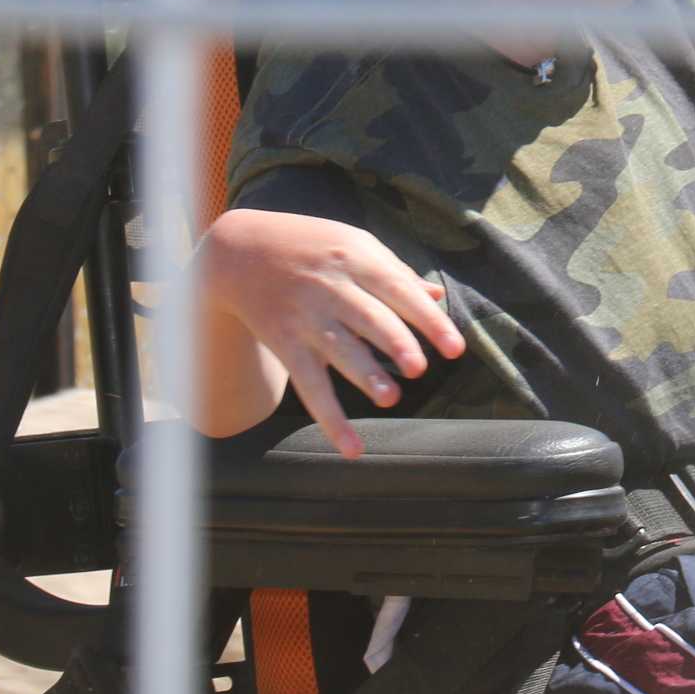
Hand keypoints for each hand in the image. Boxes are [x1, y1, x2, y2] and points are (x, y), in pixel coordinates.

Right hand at [195, 208, 463, 456]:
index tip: (455, 349)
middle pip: (368, 318)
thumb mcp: (351, 244)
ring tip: (390, 397)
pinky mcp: (285, 343)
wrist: (238, 251)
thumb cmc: (310, 246)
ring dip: (364, 374)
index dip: (428, 320)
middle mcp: (330, 287)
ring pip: (338, 350)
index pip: (398, 290)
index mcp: (355, 258)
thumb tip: (437, 298)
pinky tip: (353, 449)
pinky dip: (331, 420)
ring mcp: (305, 317)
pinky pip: (310, 386)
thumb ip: (394, 272)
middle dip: (394, 343)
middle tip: (419, 368)